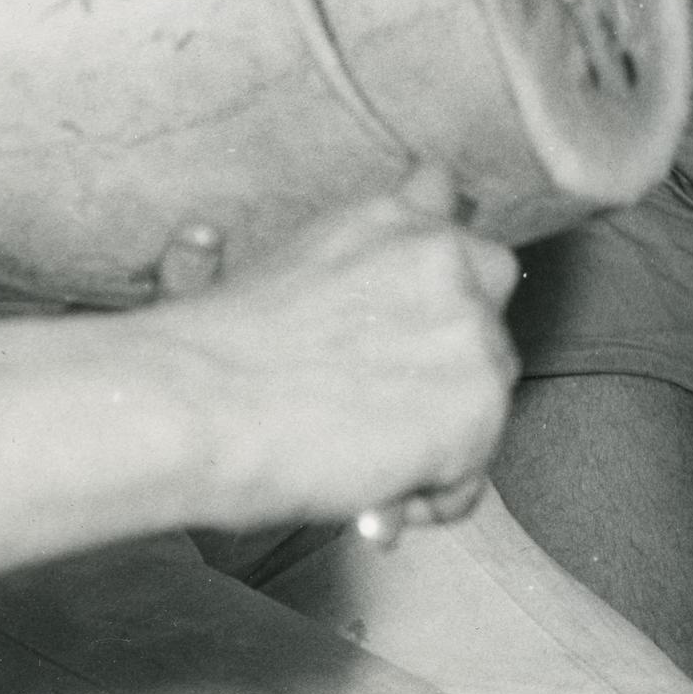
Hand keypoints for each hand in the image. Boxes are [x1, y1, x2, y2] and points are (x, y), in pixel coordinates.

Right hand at [144, 169, 518, 531]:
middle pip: (491, 288)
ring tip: (362, 453)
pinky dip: (425, 499)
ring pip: (489, 387)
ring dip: (437, 425)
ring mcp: (471, 328)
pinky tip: (370, 496)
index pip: (443, 194)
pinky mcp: (478, 403)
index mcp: (392, 217)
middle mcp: (445, 257)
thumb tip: (251, 255)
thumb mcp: (279, 265)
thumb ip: (335, 262)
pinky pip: (468, 476)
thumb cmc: (210, 349)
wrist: (201, 401)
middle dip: (457, 334)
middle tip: (394, 386)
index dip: (431, 244)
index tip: (414, 283)